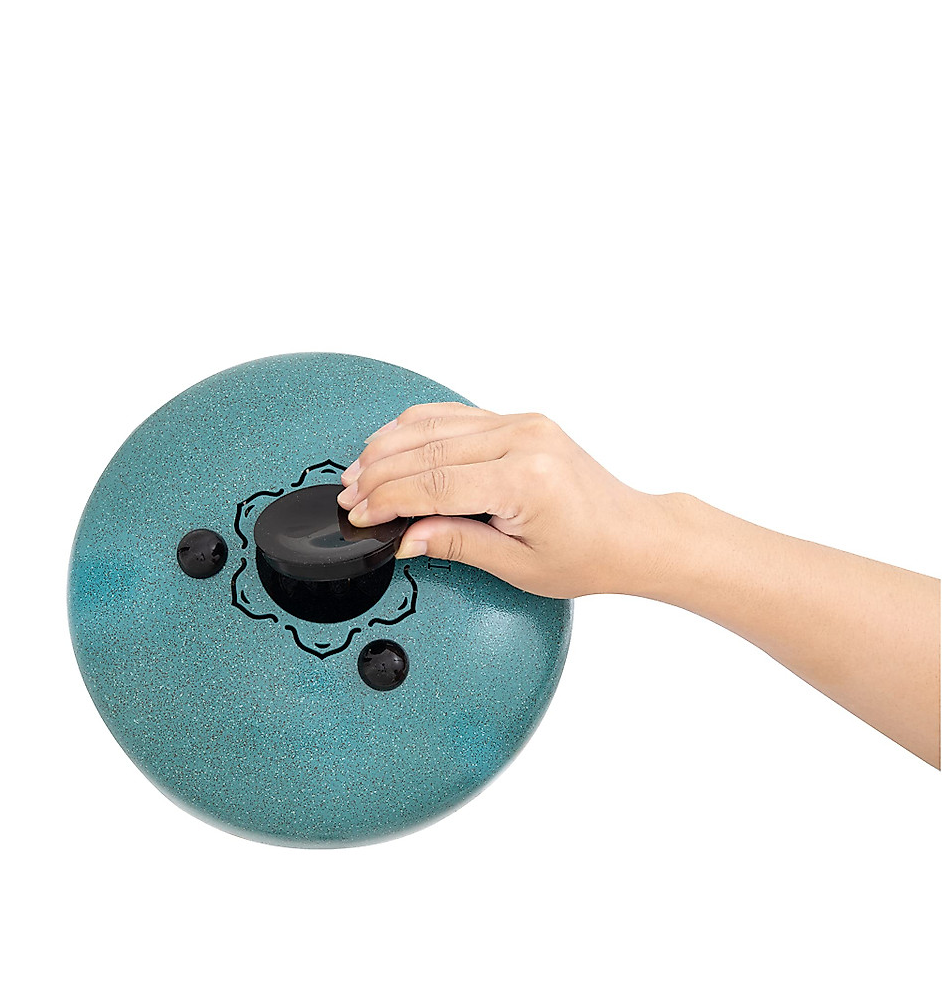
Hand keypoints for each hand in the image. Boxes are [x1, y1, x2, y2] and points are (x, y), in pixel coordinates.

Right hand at [337, 402, 678, 598]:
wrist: (631, 533)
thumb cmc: (589, 553)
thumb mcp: (517, 566)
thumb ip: (455, 544)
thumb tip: (405, 536)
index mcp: (525, 478)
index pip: (434, 483)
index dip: (389, 500)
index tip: (362, 515)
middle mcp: (524, 439)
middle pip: (427, 448)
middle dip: (379, 473)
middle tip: (350, 496)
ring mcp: (522, 423)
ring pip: (435, 423)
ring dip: (390, 445)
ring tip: (360, 471)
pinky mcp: (520, 420)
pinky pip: (455, 415)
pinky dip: (417, 427)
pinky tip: (393, 443)